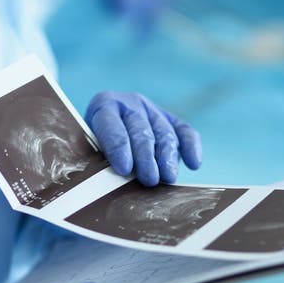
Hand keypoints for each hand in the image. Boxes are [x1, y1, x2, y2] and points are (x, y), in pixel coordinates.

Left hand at [85, 91, 201, 185]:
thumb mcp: (89, 145)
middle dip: (146, 156)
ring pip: (163, 132)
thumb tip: (111, 178)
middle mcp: (129, 103)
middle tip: (149, 179)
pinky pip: (184, 130)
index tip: (124, 169)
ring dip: (167, 157)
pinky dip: (191, 146)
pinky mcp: (170, 119)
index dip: (118, 147)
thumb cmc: (94, 142)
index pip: (112, 125)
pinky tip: (194, 163)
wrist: (106, 126)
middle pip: (141, 129)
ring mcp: (151, 109)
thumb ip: (99, 156)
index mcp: (104, 105)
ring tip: (167, 178)